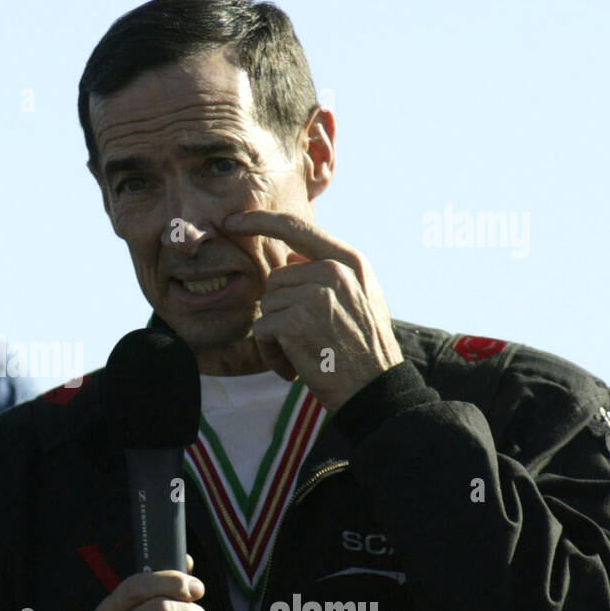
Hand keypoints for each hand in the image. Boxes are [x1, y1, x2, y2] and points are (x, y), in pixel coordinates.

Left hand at [225, 210, 402, 413]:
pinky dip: (271, 354)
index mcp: (349, 260)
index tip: (233, 220)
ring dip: (276, 337)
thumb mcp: (362, 298)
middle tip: (304, 340)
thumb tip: (293, 259)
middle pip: (276, 279)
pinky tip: (294, 367)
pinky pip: (263, 331)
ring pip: (267, 305)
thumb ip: (331, 273)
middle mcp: (333, 271)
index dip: (260, 220)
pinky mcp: (295, 321)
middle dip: (281, 312)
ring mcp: (314, 294)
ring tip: (302, 355)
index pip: (296, 227)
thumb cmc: (366, 349)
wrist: (376, 390)